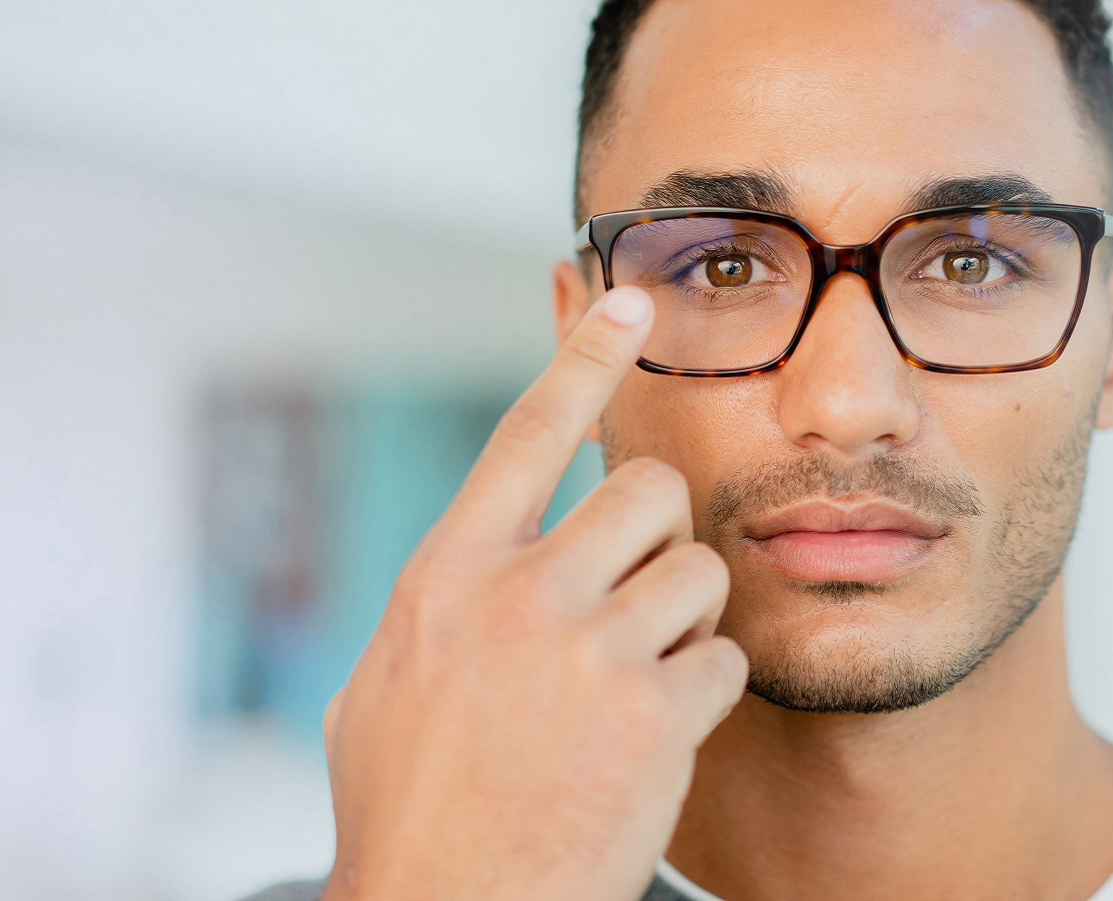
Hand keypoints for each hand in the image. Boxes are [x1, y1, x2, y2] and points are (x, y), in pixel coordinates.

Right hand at [320, 286, 746, 900]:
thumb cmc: (414, 813)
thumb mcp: (386, 688)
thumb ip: (444, 605)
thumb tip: (482, 551)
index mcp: (446, 577)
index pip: (528, 431)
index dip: (584, 355)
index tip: (629, 299)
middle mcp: (517, 596)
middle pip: (647, 489)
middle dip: (658, 535)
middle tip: (636, 596)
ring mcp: (589, 653)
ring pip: (700, 571)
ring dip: (685, 621)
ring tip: (637, 681)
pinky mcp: (654, 715)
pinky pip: (725, 660)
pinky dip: (706, 696)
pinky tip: (657, 738)